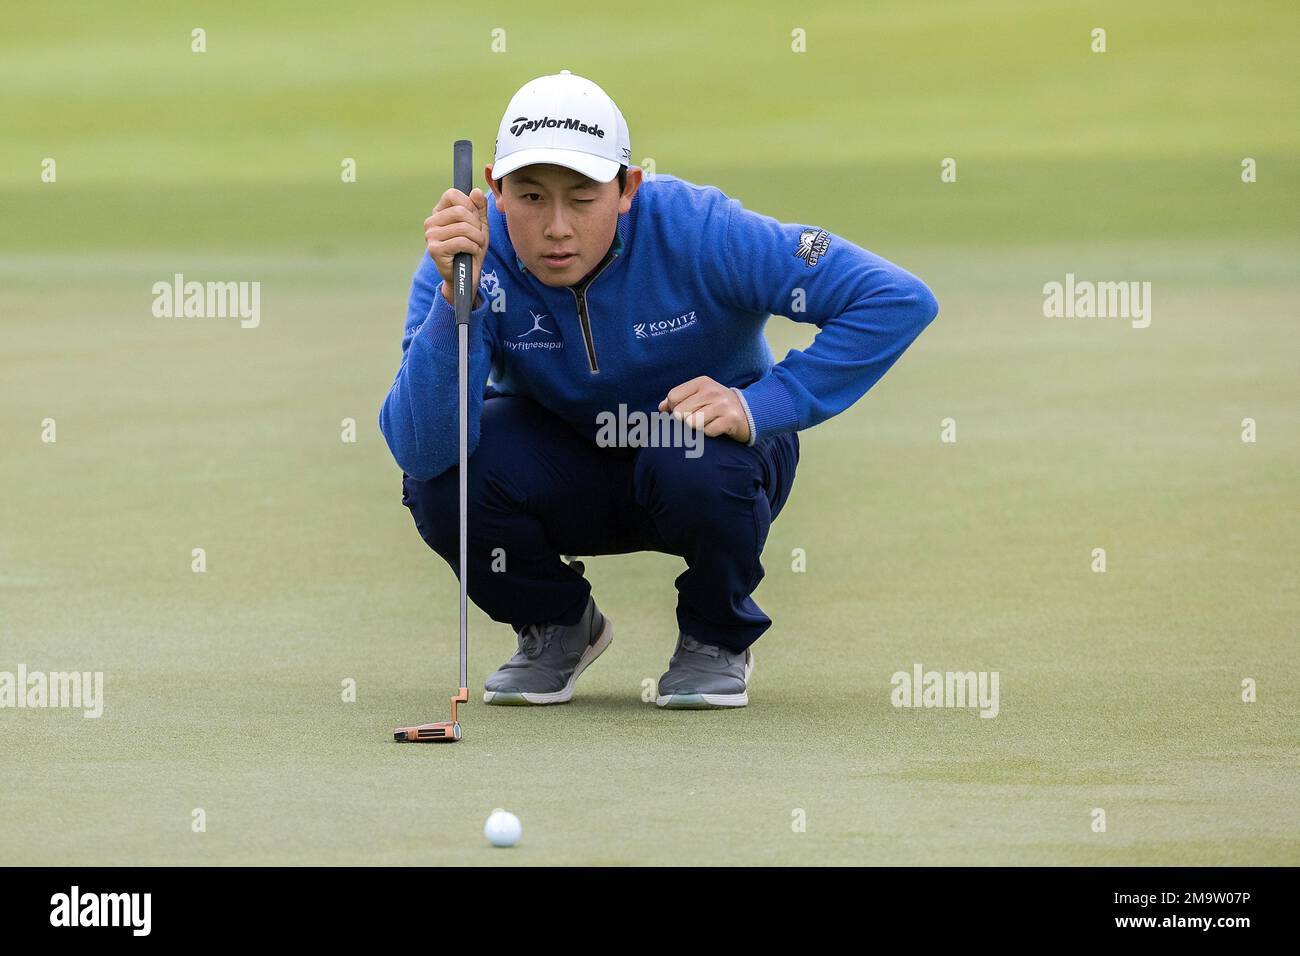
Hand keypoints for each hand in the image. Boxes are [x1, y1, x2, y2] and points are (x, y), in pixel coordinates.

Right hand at [424, 187, 488, 306]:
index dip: (470, 205)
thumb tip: (475, 191)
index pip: (452, 194)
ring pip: (463, 227)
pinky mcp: (434, 249)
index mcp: (439, 212)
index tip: (474, 220)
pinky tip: (471, 254)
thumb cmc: (472, 249)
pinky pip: (461, 241)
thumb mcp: (479, 226)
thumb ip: (479, 207)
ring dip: (477, 239)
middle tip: (478, 237)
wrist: (466, 277)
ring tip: (476, 246)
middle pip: (461, 211)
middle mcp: (431, 222)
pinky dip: (473, 248)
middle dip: (476, 225)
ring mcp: (430, 236)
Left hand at [658, 376, 751, 443]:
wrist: (749, 412)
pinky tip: (718, 427)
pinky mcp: (730, 419)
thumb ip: (678, 400)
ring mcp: (722, 404)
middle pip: (680, 412)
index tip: (686, 410)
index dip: (674, 408)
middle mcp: (712, 390)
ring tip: (709, 422)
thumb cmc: (717, 405)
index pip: (673, 397)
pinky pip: (707, 432)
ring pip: (692, 423)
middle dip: (685, 420)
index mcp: (702, 382)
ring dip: (698, 427)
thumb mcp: (699, 396)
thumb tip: (661, 408)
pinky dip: (710, 433)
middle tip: (700, 418)